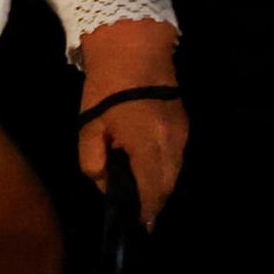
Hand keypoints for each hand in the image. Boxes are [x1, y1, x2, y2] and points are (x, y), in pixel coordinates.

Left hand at [75, 17, 188, 226]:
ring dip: (159, 188)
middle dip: (152, 204)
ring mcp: (182, 133)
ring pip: (174, 173)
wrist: (134, 46)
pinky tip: (149, 172)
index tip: (133, 226)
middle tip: (137, 217)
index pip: (150, 193)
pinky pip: (176, 158)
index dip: (142, 213)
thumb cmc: (106, 87)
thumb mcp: (89, 127)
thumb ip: (93, 163)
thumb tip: (104, 184)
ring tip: (142, 197)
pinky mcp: (184, 124)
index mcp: (147, 147)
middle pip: (166, 187)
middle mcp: (172, 144)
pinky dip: (164, 170)